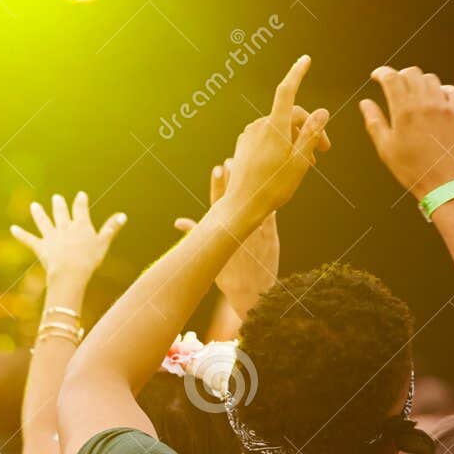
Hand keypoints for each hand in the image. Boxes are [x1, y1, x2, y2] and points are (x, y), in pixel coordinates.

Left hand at [11, 191, 125, 292]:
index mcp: (81, 225)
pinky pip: (29, 240)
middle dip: (59, 205)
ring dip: (39, 214)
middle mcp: (65, 228)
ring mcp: (52, 237)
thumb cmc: (89, 260)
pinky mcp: (41, 247)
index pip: (80, 209)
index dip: (80, 202)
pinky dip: (20, 234)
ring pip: (44, 222)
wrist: (70, 272)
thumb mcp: (103, 243)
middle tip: (56, 198)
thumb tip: (123, 215)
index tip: (81, 195)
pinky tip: (12, 229)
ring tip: (34, 206)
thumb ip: (111, 228)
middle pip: (61, 213)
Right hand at [176, 159, 278, 316]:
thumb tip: (178, 221)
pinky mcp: (271, 236)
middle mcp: (237, 230)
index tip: (217, 168)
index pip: (217, 203)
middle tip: (234, 159)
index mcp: (222, 232)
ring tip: (256, 166)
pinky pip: (272, 213)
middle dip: (235, 178)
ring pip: (255, 202)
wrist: (252, 294)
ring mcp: (255, 231)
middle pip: (236, 198)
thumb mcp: (210, 255)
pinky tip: (275, 183)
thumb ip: (194, 234)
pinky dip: (272, 199)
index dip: (217, 184)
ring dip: (255, 183)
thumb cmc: (229, 277)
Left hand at [219, 56, 330, 226]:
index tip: (305, 60)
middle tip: (325, 150)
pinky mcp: (244, 144)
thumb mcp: (300, 162)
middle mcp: (260, 125)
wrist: (242, 205)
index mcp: (275, 126)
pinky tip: (287, 163)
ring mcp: (250, 134)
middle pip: (291, 116)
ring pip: (280, 128)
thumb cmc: (273, 187)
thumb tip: (322, 111)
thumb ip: (311, 134)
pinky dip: (281, 144)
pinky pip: (267, 137)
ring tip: (308, 163)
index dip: (297, 73)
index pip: (287, 91)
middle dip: (310, 128)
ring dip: (296, 139)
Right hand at [360, 66, 453, 199]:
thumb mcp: (386, 148)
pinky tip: (436, 100)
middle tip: (395, 85)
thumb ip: (374, 121)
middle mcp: (426, 104)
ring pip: (431, 79)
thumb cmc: (412, 170)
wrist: (443, 184)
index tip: (377, 75)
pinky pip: (452, 91)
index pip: (391, 78)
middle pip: (412, 73)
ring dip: (419, 82)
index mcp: (404, 112)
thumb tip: (365, 103)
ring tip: (414, 95)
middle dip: (400, 75)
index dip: (382, 72)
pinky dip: (442, 90)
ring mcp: (445, 107)